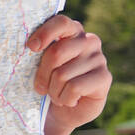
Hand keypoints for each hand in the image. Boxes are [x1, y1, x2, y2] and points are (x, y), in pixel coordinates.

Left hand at [27, 14, 111, 132]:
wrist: (64, 111)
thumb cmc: (48, 83)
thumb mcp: (38, 65)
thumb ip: (37, 52)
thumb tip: (30, 45)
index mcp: (71, 32)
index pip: (61, 22)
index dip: (46, 33)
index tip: (31, 47)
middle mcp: (88, 41)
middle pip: (57, 52)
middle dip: (43, 75)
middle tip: (41, 87)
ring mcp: (98, 58)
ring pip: (62, 74)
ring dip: (53, 91)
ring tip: (56, 95)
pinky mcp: (105, 77)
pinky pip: (74, 88)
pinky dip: (64, 99)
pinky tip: (69, 100)